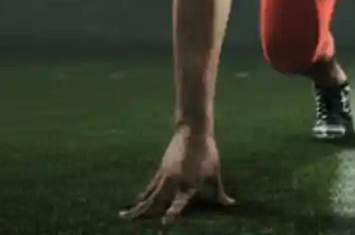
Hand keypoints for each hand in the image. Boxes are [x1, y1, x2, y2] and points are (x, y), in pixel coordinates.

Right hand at [118, 126, 234, 224]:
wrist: (192, 131)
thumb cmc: (207, 152)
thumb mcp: (215, 172)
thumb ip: (218, 192)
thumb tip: (230, 204)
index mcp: (188, 183)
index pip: (179, 202)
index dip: (172, 213)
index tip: (165, 223)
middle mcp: (173, 181)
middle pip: (156, 200)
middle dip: (144, 213)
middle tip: (131, 222)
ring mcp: (165, 175)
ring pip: (149, 194)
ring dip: (138, 206)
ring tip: (125, 216)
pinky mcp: (161, 170)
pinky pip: (150, 186)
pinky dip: (143, 195)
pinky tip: (136, 201)